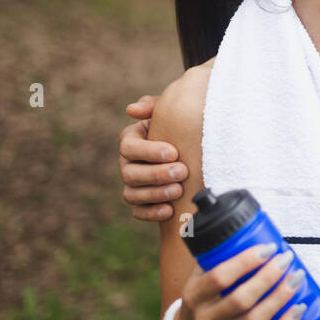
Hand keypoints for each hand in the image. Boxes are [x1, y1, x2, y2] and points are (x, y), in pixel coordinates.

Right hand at [120, 94, 187, 220]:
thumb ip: (154, 107)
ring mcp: (132, 184)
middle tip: (182, 172)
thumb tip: (132, 109)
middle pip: (130, 173)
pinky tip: (170, 210)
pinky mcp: (141, 203)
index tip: (174, 152)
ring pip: (132, 194)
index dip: (150, 151)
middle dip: (157, 174)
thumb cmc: (180, 126)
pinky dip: (152, 213)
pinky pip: (138, 212)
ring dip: (156, 194)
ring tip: (179, 190)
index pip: (129, 147)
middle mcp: (127, 163)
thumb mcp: (169, 113)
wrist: (193, 146)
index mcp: (131, 139)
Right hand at [175, 245, 307, 319]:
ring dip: (280, 298)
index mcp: (193, 295)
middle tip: (287, 259)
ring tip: (297, 277)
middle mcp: (205, 319)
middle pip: (241, 299)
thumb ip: (215, 256)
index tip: (269, 248)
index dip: (246, 261)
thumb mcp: (197, 277)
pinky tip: (299, 308)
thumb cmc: (201, 300)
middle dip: (269, 277)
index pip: (219, 277)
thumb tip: (244, 225)